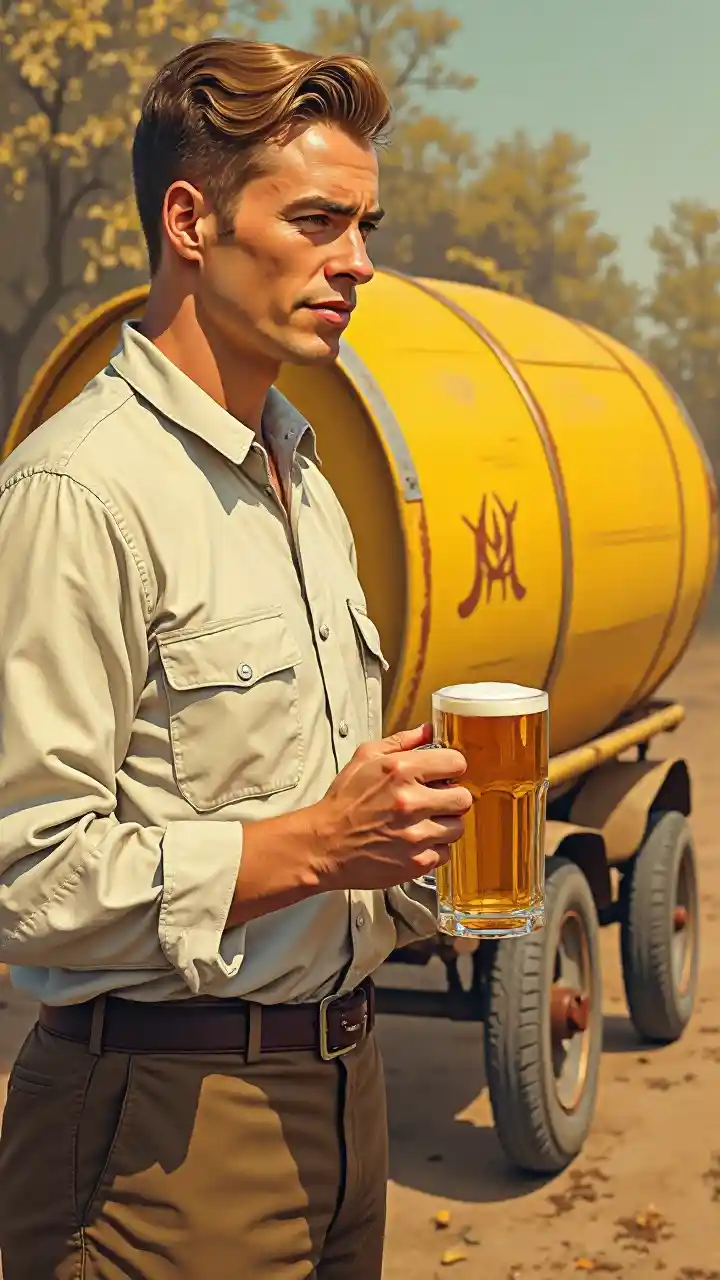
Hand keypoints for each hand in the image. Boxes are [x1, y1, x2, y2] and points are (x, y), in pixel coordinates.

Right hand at [313, 723, 472, 890]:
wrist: (323, 845)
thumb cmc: (343, 802)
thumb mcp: (365, 758)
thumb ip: (401, 741)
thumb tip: (428, 730)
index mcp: (400, 770)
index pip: (456, 763)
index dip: (451, 768)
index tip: (444, 775)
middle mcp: (411, 802)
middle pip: (463, 798)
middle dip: (451, 798)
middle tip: (436, 801)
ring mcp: (415, 835)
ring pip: (458, 827)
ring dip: (444, 824)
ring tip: (424, 822)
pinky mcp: (416, 862)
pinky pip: (445, 853)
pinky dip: (433, 848)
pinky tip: (415, 842)